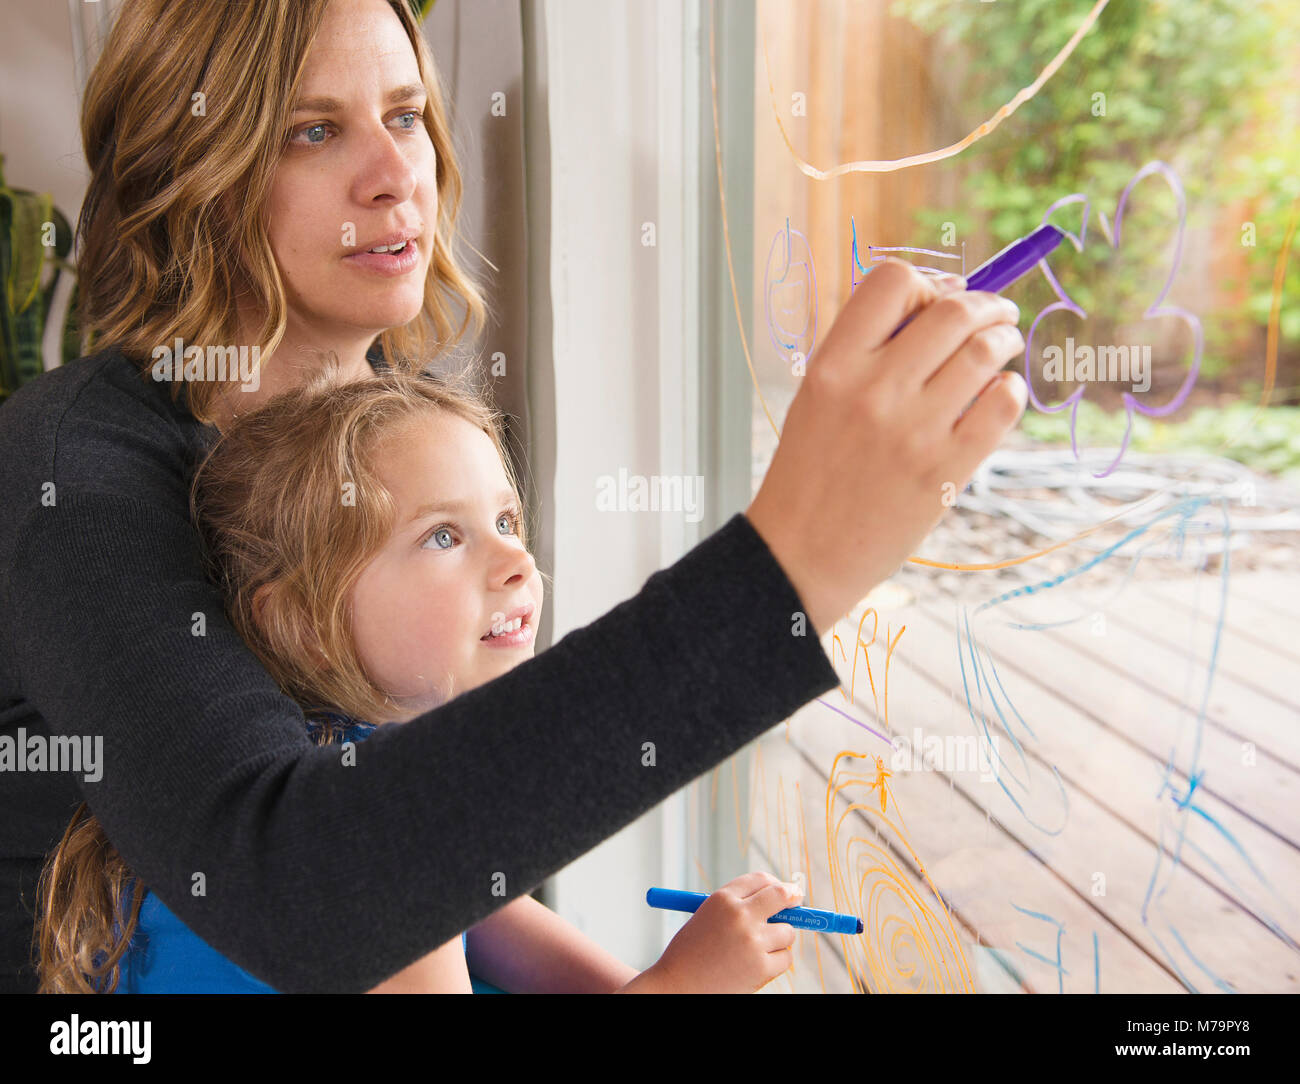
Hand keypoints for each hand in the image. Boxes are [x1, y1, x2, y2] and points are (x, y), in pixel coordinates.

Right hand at [635, 872, 800, 993]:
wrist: (677, 987)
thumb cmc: (691, 953)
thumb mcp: (708, 917)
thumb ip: (739, 906)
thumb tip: (781, 900)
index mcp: (722, 899)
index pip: (761, 879)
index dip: (776, 884)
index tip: (786, 891)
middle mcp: (739, 914)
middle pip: (781, 895)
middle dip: (793, 897)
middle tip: (797, 903)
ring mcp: (752, 941)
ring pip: (787, 932)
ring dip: (780, 939)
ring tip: (756, 950)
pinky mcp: (761, 966)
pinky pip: (785, 958)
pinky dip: (776, 962)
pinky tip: (755, 967)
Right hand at [746, 260, 1026, 636]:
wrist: (801, 555)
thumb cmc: (811, 473)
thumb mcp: (817, 398)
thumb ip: (865, 352)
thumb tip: (941, 303)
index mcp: (832, 366)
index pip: (893, 282)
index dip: (926, 283)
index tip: (940, 300)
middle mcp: (873, 390)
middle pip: (952, 311)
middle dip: (986, 305)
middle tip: (998, 314)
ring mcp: (913, 430)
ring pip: (985, 352)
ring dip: (1004, 340)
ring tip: (1004, 347)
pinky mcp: (946, 469)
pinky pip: (1002, 405)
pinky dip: (1010, 390)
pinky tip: (1001, 393)